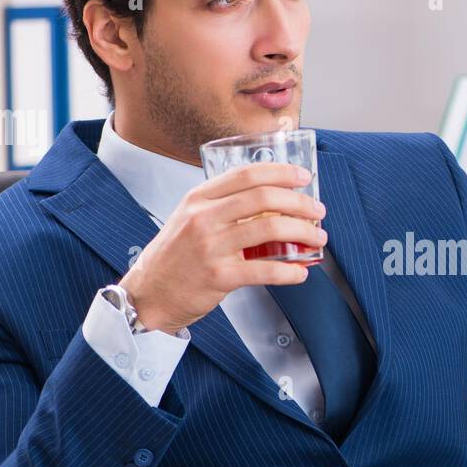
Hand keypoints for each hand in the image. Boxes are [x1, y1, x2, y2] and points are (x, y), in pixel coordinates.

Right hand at [119, 161, 326, 332]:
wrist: (148, 294)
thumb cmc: (175, 257)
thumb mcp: (190, 219)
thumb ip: (222, 207)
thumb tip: (270, 201)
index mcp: (199, 199)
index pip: (246, 175)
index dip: (281, 172)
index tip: (303, 177)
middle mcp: (203, 218)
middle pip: (263, 197)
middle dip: (300, 203)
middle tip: (318, 211)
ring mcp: (210, 247)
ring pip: (269, 229)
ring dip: (303, 232)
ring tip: (317, 238)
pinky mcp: (218, 276)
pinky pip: (264, 270)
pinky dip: (290, 271)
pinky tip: (301, 272)